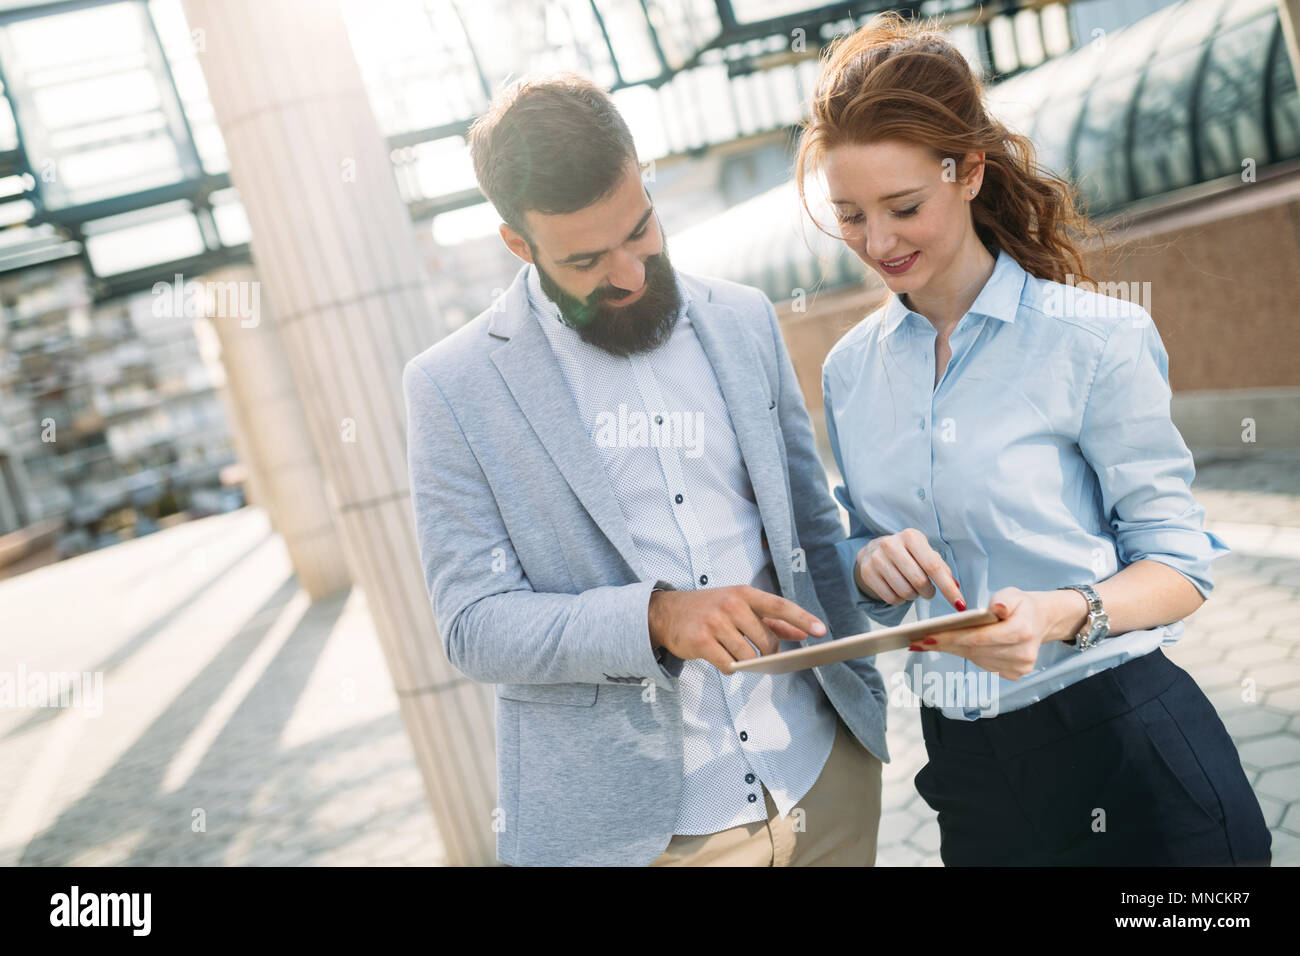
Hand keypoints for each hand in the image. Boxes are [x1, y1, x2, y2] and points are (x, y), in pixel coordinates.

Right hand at [648, 585, 826, 672]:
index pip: (779, 606)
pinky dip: (729, 668)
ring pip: (747, 656)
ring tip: (731, 652)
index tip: (821, 631)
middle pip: (766, 641)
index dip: (802, 618)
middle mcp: (731, 605)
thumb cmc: (710, 609)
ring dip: (744, 662)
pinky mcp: (701, 641)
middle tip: (760, 655)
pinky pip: (728, 666)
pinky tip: (720, 659)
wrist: (666, 613)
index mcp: (744, 593)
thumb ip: (772, 620)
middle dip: (768, 654)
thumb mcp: (739, 605)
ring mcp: (715, 623)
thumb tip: (802, 634)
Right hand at [854, 529, 964, 608]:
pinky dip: (900, 600)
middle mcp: (891, 545)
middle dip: (929, 592)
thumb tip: (955, 586)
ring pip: (905, 592)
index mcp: (911, 537)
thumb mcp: (924, 553)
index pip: (933, 567)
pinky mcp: (867, 573)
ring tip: (911, 588)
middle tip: (928, 591)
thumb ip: (940, 568)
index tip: (959, 604)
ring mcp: (877, 559)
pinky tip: (898, 590)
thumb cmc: (907, 554)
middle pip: (919, 582)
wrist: (874, 551)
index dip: (948, 588)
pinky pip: (891, 598)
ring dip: (914, 596)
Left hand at [908, 587, 1082, 679]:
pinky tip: (948, 647)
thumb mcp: (1014, 593)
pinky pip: (982, 664)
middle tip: (917, 641)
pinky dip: (965, 654)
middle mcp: (1022, 654)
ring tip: (926, 643)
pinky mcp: (1015, 673)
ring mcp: (1019, 667)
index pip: (979, 637)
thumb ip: (1004, 599)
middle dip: (944, 645)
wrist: (1040, 620)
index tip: (927, 636)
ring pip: (975, 659)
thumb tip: (996, 608)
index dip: (952, 637)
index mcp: (1022, 631)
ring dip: (950, 650)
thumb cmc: (1021, 605)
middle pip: (974, 650)